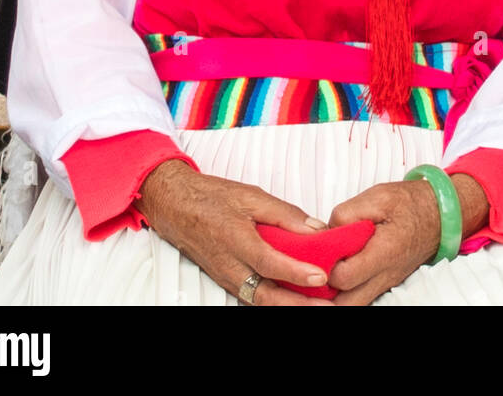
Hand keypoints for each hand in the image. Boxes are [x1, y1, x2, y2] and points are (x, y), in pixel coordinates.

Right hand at [138, 159, 334, 306]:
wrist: (175, 206)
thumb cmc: (209, 198)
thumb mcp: (250, 195)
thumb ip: (284, 213)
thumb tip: (314, 228)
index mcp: (235, 239)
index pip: (268, 262)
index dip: (295, 271)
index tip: (321, 276)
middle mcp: (230, 265)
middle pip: (267, 295)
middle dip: (299, 305)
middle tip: (328, 304)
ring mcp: (227, 278)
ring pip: (261, 301)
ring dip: (289, 306)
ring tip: (318, 305)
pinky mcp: (228, 282)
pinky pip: (253, 297)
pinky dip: (276, 301)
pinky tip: (295, 299)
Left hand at [326, 173, 488, 306]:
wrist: (440, 215)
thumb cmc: (410, 204)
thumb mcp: (378, 196)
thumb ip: (348, 213)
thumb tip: (325, 231)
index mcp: (384, 253)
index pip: (344, 276)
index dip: (325, 265)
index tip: (318, 248)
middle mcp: (385, 276)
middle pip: (346, 303)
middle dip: (325, 289)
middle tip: (316, 265)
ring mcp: (386, 284)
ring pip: (352, 304)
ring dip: (334, 293)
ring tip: (325, 268)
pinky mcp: (385, 284)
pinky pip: (360, 298)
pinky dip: (345, 291)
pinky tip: (337, 270)